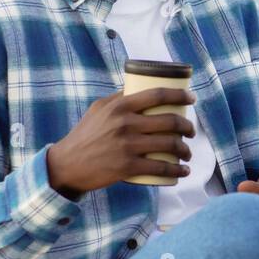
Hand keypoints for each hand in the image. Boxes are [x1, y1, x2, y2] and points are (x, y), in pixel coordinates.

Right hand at [46, 87, 196, 198]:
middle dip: (187, 127)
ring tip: (187, 153)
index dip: (180, 95)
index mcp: (120, 106)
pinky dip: (177, 170)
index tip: (191, 99)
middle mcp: (126, 124)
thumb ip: (119, 98)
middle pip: (169, 121)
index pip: (157, 95)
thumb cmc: (85, 135)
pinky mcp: (127, 167)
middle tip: (190, 132)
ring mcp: (127, 146)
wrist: (67, 164)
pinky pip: (161, 168)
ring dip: (185, 150)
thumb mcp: (98, 109)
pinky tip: (184, 171)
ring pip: (169, 145)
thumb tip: (141, 88)